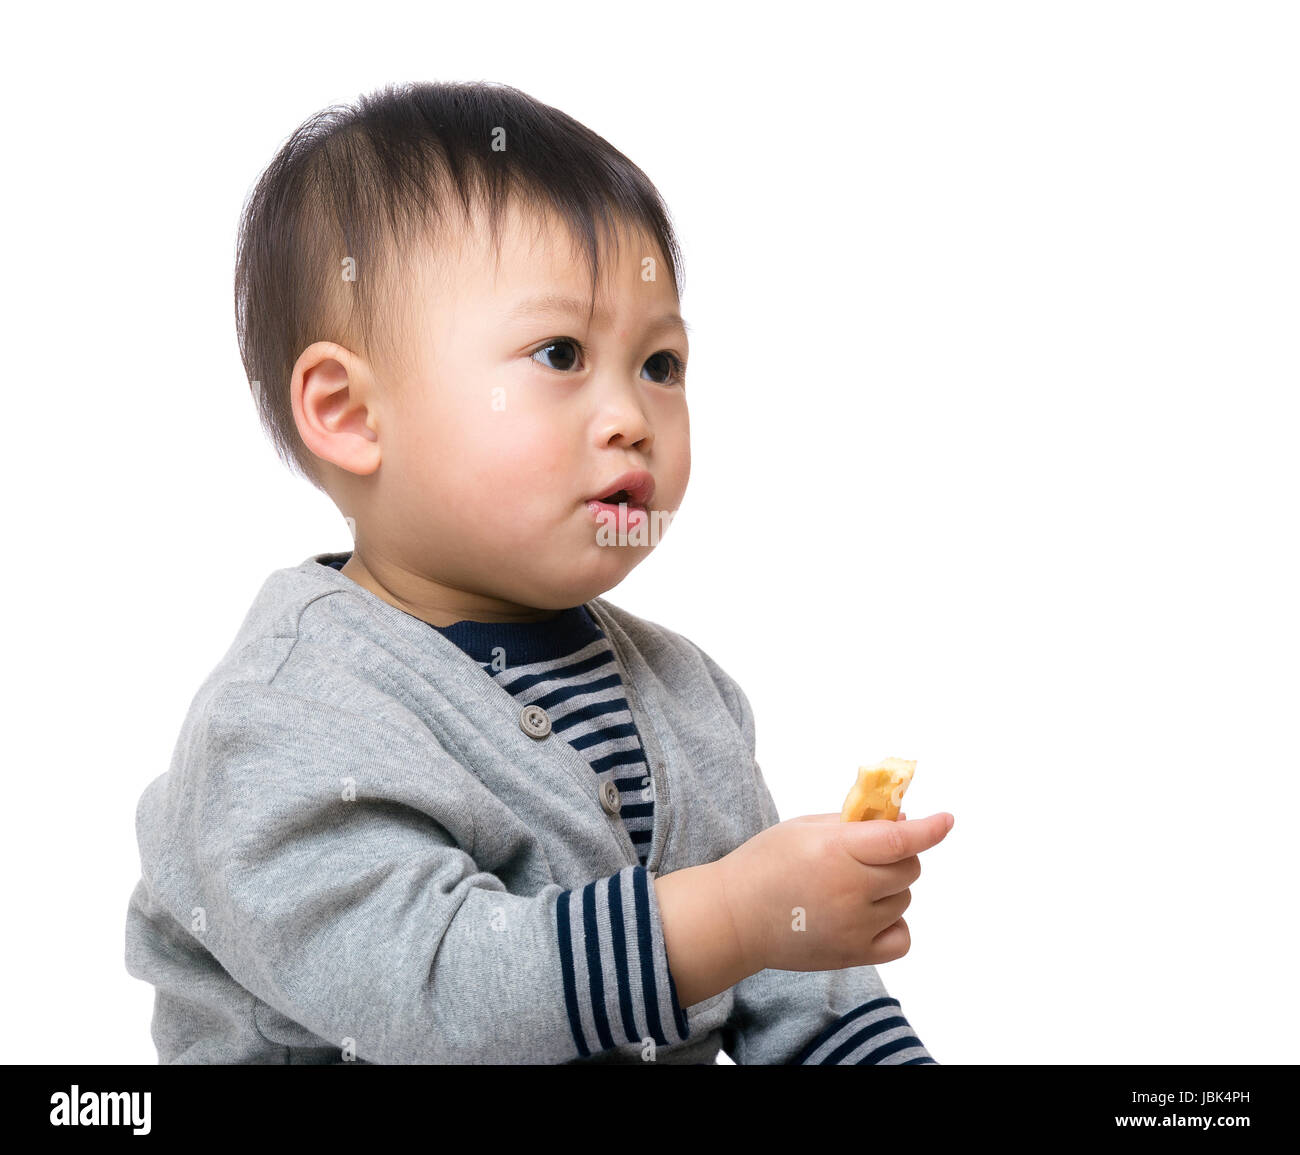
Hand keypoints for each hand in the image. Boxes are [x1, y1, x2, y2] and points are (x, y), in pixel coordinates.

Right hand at [717, 810, 951, 973]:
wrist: (735, 917)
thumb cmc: (765, 863)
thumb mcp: (803, 827)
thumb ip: (851, 822)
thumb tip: (899, 820)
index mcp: (835, 851)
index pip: (898, 839)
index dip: (929, 829)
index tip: (946, 820)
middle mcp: (850, 890)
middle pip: (908, 869)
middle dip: (897, 856)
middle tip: (869, 854)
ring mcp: (855, 926)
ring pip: (904, 900)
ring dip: (889, 888)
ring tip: (851, 887)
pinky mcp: (855, 954)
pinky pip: (901, 938)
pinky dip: (893, 924)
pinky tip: (868, 915)